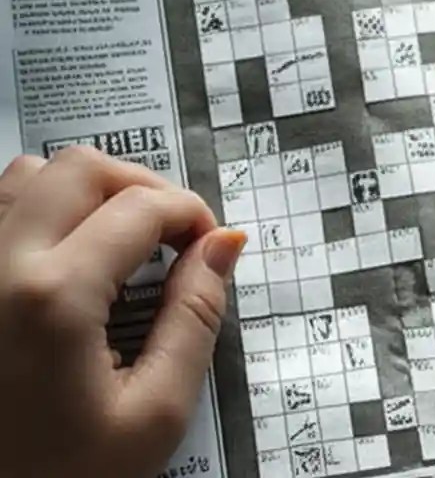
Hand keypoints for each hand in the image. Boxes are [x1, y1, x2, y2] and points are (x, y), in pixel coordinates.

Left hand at [0, 147, 244, 477]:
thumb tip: (225, 244)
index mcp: (54, 297)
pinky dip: (40, 210)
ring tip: (120, 240)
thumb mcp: (154, 413)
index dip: (193, 215)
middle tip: (172, 236)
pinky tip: (69, 256)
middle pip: (81, 167)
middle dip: (142, 187)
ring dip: (86, 192)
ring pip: (28, 175)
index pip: (141, 206)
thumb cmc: (62, 476)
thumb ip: (195, 318)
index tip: (211, 247)